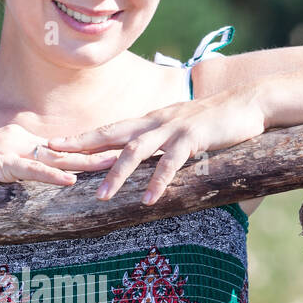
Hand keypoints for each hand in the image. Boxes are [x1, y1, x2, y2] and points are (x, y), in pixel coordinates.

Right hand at [0, 122, 119, 190]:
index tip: (117, 148)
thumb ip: (19, 169)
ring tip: (112, 164)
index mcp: (22, 139)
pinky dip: (51, 175)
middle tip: (129, 150)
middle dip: (98, 150)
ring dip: (85, 161)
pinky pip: (30, 170)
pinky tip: (71, 180)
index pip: (62, 145)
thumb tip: (39, 177)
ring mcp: (10, 149)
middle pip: (66, 147)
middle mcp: (20, 139)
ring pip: (55, 156)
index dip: (90, 148)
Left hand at [47, 89, 265, 204]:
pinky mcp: (193, 137)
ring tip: (101, 196)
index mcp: (150, 121)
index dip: (80, 138)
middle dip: (81, 147)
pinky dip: (159, 181)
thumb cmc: (215, 121)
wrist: (249, 103)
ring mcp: (173, 128)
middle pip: (111, 134)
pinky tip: (148, 200)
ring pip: (136, 151)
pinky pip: (171, 162)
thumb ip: (162, 144)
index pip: (108, 130)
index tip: (53, 145)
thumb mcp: (181, 130)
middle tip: (54, 158)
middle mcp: (155, 122)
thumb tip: (145, 162)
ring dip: (117, 174)